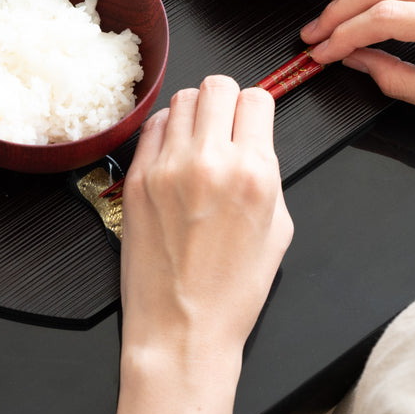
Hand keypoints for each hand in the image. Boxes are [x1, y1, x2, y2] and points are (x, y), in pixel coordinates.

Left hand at [115, 76, 292, 413]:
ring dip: (195, 111)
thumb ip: (268, 172)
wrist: (182, 328)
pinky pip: (152, 126)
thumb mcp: (278, 229)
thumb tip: (254, 137)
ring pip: (182, 97)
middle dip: (226, 100)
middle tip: (224, 123)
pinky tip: (173, 154)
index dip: (255, 108)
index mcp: (254, 174)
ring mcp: (168, 167)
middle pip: (217, 85)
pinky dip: (166, 131)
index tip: (250, 120)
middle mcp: (210, 162)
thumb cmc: (232, 291)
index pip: (256, 98)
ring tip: (198, 139)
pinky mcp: (137, 177)